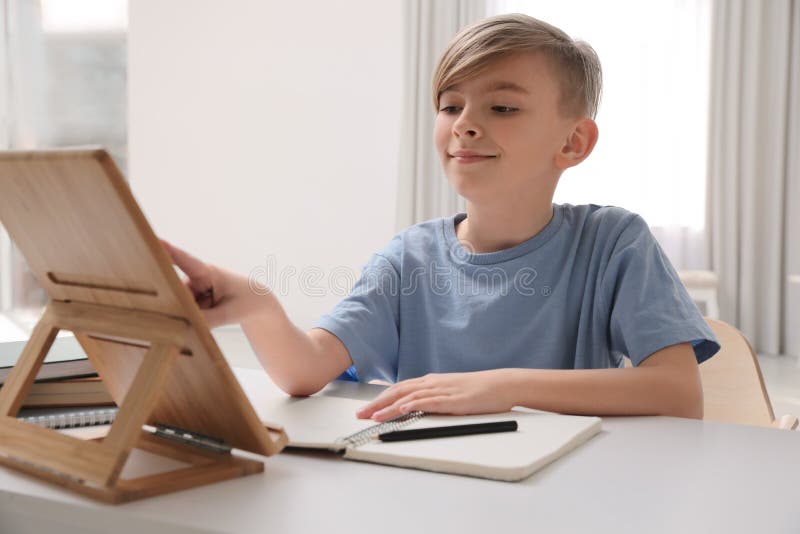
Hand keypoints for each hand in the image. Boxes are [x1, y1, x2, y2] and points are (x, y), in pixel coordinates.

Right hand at [160, 239, 271, 326]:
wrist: (257, 304)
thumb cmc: (247, 302)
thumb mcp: (231, 313)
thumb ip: (207, 320)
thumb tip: (182, 327)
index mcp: (208, 272)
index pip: (185, 261)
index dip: (169, 252)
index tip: (154, 241)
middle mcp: (196, 278)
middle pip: (177, 293)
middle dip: (179, 304)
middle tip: (197, 313)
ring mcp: (193, 290)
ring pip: (180, 306)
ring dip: (189, 315)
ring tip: (212, 314)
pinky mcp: (192, 301)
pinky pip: (185, 313)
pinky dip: (192, 318)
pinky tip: (209, 316)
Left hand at [356, 370, 514, 421]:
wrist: (500, 384)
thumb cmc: (478, 390)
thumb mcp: (450, 392)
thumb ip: (433, 399)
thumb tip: (417, 408)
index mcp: (431, 382)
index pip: (399, 389)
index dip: (381, 398)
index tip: (366, 409)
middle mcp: (432, 383)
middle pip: (398, 392)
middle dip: (377, 403)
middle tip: (360, 414)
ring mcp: (442, 390)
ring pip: (409, 397)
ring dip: (389, 407)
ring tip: (373, 415)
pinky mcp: (452, 400)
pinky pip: (429, 402)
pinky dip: (413, 405)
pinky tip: (402, 409)